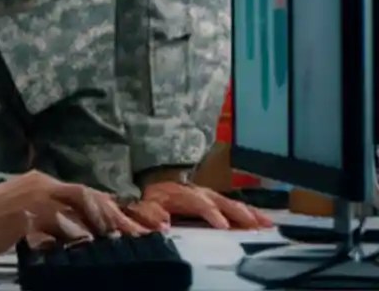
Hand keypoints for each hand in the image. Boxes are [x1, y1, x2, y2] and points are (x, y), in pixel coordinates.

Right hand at [0, 170, 150, 255]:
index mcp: (41, 182)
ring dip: (102, 223)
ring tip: (121, 239)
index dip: (110, 208)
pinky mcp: (28, 215)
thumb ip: (50, 216)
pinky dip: (77, 234)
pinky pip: (61, 224)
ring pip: (79, 206)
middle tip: (139, 232)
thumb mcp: (24, 211)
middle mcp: (42, 185)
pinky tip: (90, 244)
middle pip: (87, 195)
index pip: (84, 192)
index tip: (133, 225)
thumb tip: (79, 231)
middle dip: (115, 215)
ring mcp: (35, 199)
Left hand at [128, 182, 275, 229]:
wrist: (152, 186)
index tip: (224, 226)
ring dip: (251, 214)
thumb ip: (151, 213)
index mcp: (183, 194)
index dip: (213, 214)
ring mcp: (210, 195)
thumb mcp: (144, 205)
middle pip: (223, 202)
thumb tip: (162, 223)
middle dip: (239, 214)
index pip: (200, 204)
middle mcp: (200, 192)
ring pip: (233, 203)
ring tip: (268, 224)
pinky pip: (236, 206)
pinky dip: (251, 213)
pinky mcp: (216, 200)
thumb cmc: (150, 199)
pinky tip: (265, 220)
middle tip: (255, 226)